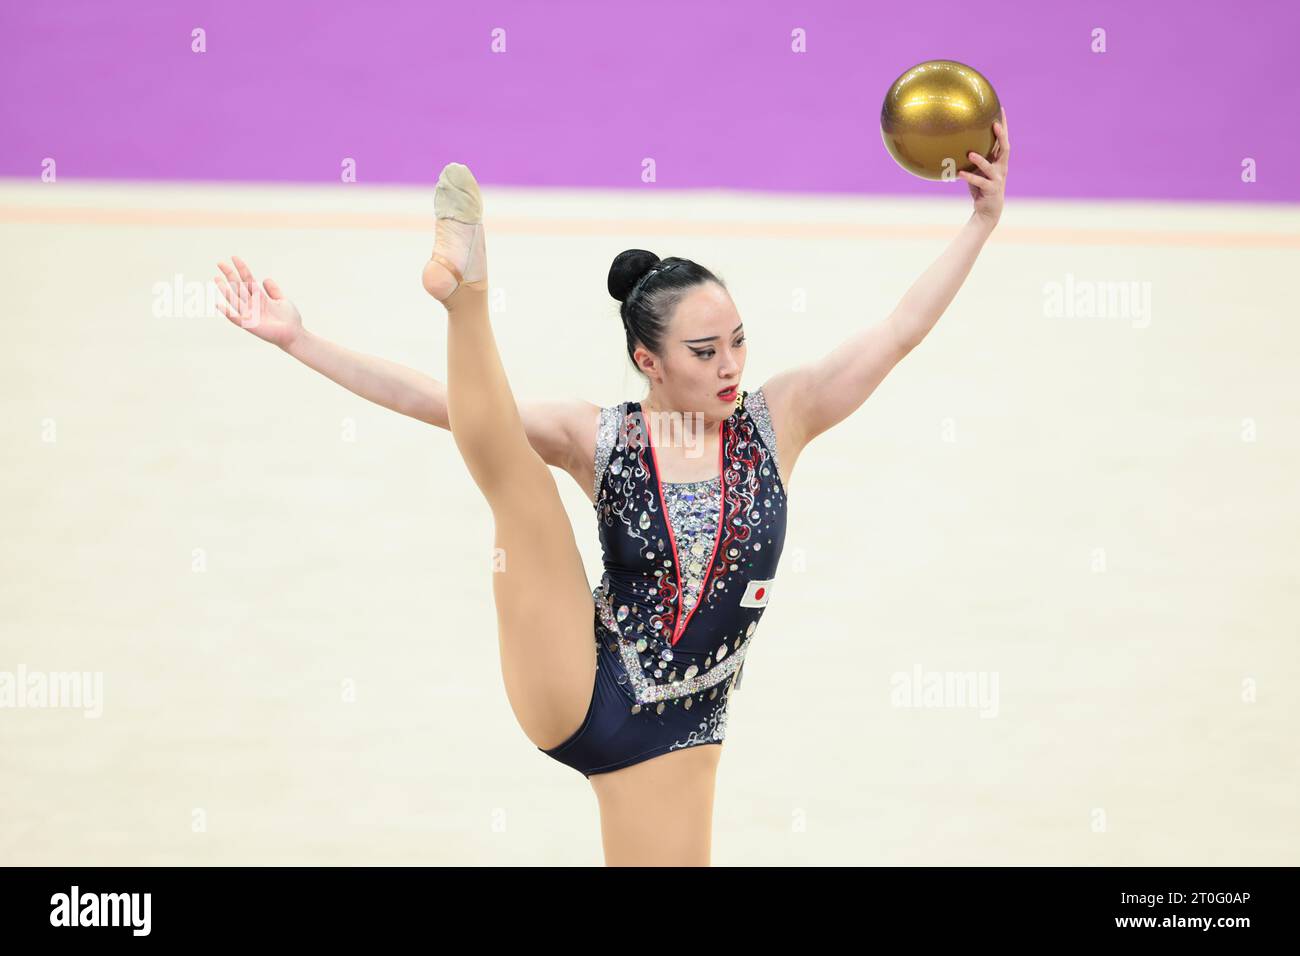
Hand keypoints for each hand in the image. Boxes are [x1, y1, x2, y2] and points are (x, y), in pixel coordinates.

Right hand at [215, 256, 303, 349]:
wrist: (294, 335)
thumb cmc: (289, 319)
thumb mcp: (282, 300)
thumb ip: (273, 290)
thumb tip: (265, 279)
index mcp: (259, 297)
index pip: (248, 279)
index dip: (242, 268)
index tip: (234, 257)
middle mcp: (252, 304)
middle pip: (238, 286)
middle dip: (230, 275)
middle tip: (219, 262)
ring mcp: (250, 314)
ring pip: (234, 299)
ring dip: (225, 290)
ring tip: (217, 279)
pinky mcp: (250, 325)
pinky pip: (235, 318)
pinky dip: (227, 312)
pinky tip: (218, 305)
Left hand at [959, 106, 1008, 226]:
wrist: (988, 210)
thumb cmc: (980, 187)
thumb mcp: (977, 170)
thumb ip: (973, 157)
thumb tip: (956, 142)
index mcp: (1000, 161)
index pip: (1003, 140)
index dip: (1004, 125)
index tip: (1000, 109)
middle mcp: (1002, 168)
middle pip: (1004, 149)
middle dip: (1001, 136)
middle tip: (994, 124)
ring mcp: (998, 179)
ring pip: (991, 167)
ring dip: (980, 160)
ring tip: (970, 153)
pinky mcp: (991, 190)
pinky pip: (979, 182)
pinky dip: (969, 177)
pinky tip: (959, 174)